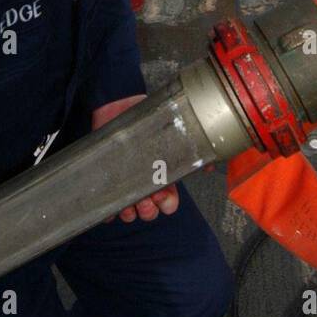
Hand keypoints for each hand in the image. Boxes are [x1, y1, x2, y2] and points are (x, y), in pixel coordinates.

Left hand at [92, 94, 178, 222]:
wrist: (118, 103)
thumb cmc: (145, 118)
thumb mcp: (170, 129)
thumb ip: (190, 144)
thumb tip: (211, 163)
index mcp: (161, 173)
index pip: (168, 199)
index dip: (167, 203)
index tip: (164, 200)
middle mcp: (144, 181)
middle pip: (149, 209)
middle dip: (149, 211)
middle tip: (146, 202)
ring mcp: (124, 182)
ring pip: (129, 209)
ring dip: (130, 212)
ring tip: (128, 205)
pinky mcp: (106, 178)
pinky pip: (106, 203)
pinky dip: (107, 211)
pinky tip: (108, 210)